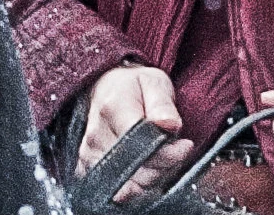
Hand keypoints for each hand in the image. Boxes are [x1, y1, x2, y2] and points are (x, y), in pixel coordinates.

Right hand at [76, 64, 194, 201]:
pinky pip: (119, 190)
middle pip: (136, 169)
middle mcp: (96, 135)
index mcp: (112, 107)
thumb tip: (170, 124)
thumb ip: (163, 103)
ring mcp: (89, 154)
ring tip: (162, 155)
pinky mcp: (87, 169)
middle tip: (177, 150)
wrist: (108, 89)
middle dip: (164, 165)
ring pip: (130, 184)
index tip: (186, 146)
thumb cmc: (134, 86)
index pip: (142, 144)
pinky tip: (148, 168)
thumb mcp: (154, 82)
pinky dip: (139, 185)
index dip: (167, 152)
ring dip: (153, 176)